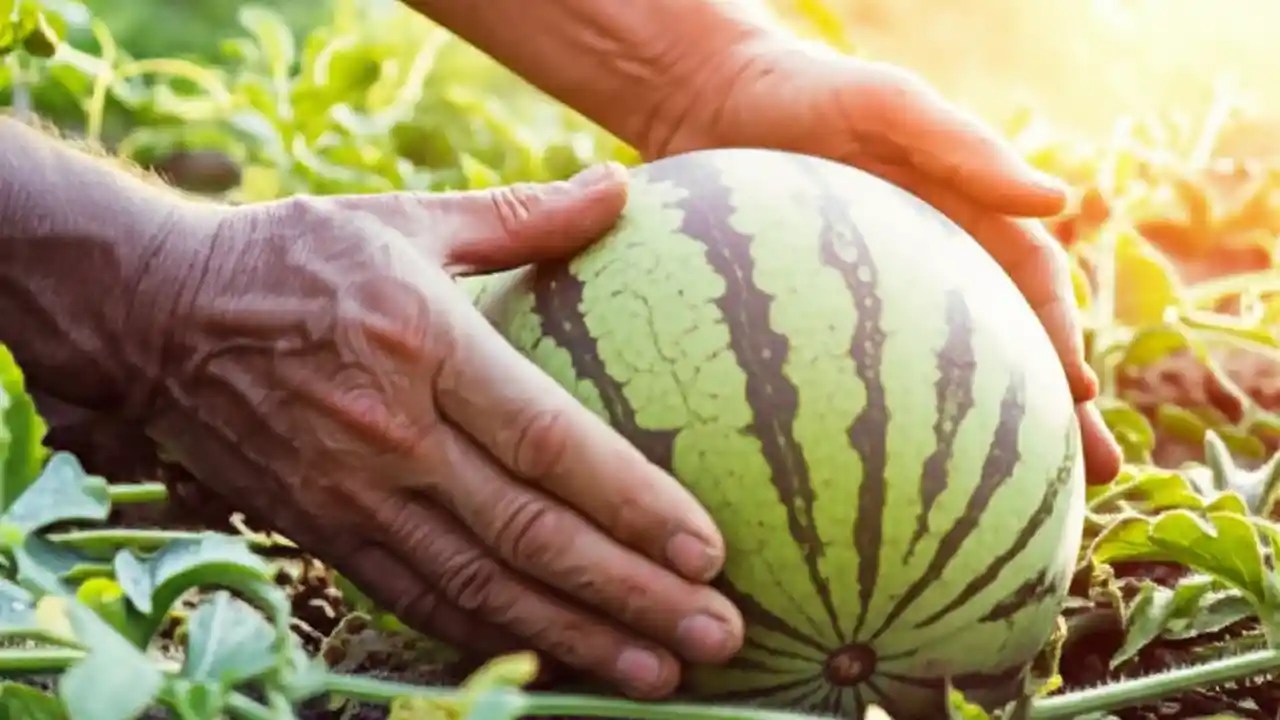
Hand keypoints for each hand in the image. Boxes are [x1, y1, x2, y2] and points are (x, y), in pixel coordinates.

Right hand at [130, 165, 743, 697]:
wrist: (156, 315)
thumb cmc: (293, 256)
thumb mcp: (406, 217)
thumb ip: (520, 217)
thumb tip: (619, 188)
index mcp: (423, 348)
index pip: (546, 442)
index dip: (630, 502)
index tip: (706, 548)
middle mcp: (392, 437)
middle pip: (528, 534)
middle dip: (629, 593)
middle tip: (717, 632)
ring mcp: (354, 496)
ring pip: (480, 587)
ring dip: (575, 637)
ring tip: (660, 670)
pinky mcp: (324, 532)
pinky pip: (416, 602)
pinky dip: (489, 638)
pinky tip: (557, 664)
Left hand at [653, 38, 1123, 484]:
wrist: (704, 100)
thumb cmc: (799, 90)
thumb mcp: (884, 106)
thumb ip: (964, 147)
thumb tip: (1059, 200)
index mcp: (960, 213)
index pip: (1030, 284)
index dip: (1059, 337)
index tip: (1075, 399)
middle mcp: (927, 260)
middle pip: (1002, 343)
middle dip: (1049, 410)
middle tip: (1086, 480)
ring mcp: (873, 296)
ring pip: (939, 374)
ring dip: (978, 436)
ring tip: (1007, 506)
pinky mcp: (815, 316)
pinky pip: (858, 376)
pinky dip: (887, 424)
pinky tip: (881, 478)